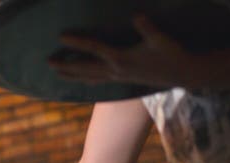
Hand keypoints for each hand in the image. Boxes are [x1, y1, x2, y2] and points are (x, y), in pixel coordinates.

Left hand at [49, 15, 201, 88]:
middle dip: (66, 65)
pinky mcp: (122, 80)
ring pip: (89, 77)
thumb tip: (137, 15)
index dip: (77, 42)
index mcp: (121, 59)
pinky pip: (98, 81)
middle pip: (84, 68)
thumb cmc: (171, 53)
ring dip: (72, 75)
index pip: (94, 49)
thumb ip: (147, 27)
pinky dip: (86, 80)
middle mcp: (116, 70)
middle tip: (47, 61)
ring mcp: (118, 77)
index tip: (61, 36)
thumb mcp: (160, 38)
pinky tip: (79, 79)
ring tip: (56, 72)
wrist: (182, 74)